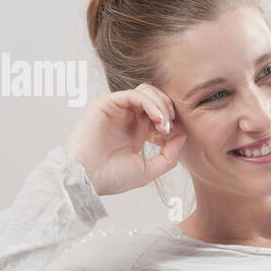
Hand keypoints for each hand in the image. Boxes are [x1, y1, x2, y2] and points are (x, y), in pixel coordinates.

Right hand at [62, 83, 186, 194]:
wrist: (87, 179)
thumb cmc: (112, 178)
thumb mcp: (149, 170)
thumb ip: (169, 155)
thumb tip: (182, 136)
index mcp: (137, 131)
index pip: (159, 111)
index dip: (171, 118)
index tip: (175, 133)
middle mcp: (127, 117)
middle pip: (154, 97)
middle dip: (168, 108)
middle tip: (171, 125)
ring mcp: (116, 109)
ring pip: (146, 91)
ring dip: (161, 105)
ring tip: (164, 124)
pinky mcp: (105, 104)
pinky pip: (133, 94)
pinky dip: (150, 104)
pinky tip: (157, 120)